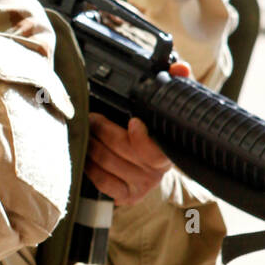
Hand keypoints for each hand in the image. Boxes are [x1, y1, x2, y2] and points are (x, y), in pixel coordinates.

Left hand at [84, 61, 191, 203]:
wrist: (155, 164)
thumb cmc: (157, 131)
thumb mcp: (167, 109)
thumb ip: (176, 84)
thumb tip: (180, 68)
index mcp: (169, 150)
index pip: (154, 150)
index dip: (141, 138)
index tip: (133, 122)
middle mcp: (156, 171)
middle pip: (121, 150)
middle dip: (101, 130)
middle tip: (91, 116)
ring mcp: (141, 185)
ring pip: (107, 162)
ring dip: (91, 144)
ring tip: (84, 130)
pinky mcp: (126, 196)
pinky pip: (102, 181)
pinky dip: (90, 167)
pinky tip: (85, 154)